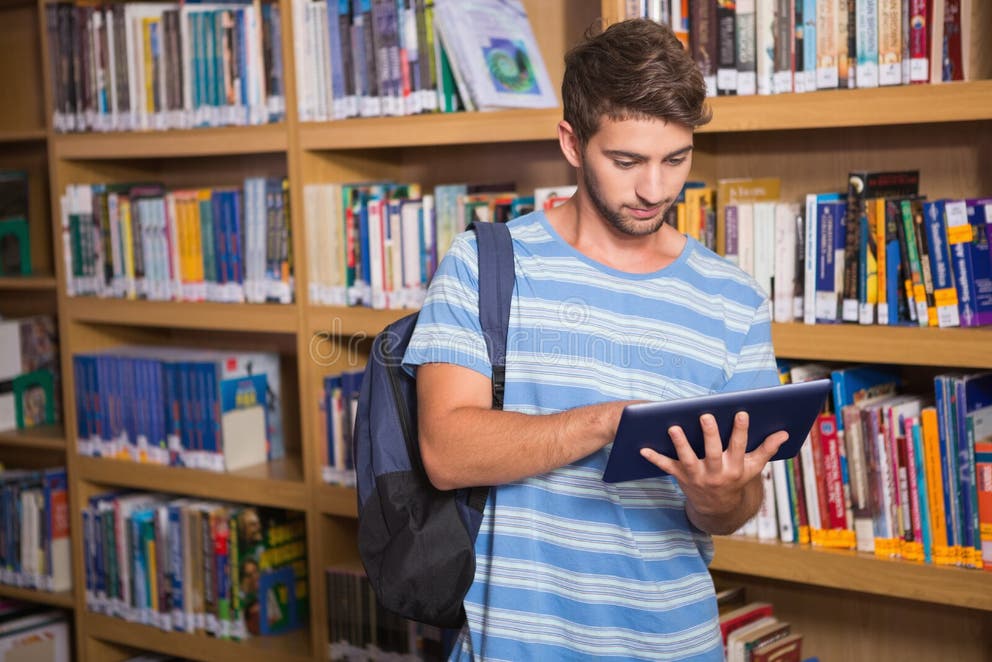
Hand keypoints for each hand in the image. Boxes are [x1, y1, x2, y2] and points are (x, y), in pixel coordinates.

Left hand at [639, 411, 788, 517]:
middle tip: (706, 415)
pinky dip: (654, 458)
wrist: (717, 508)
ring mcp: (697, 476)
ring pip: (688, 459)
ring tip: (673, 428)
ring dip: (680, 444)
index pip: (739, 446)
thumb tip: (784, 433)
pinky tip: (642, 448)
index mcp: (735, 467)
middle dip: (710, 434)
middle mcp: (716, 472)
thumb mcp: (753, 468)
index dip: (740, 430)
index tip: (741, 412)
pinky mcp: (681, 477)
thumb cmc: (736, 479)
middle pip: (713, 452)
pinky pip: (667, 467)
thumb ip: (766, 450)